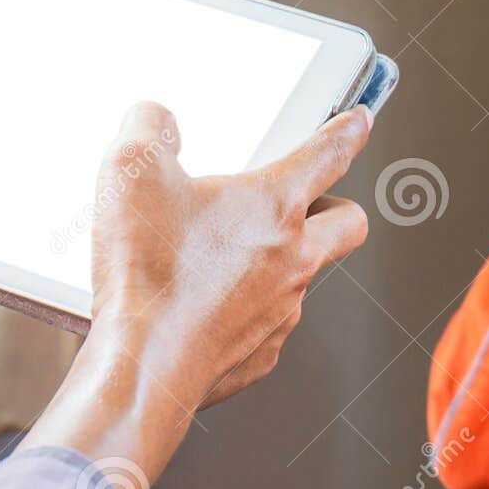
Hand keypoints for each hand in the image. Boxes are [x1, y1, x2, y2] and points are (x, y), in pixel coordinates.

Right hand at [92, 102, 373, 408]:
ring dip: (278, 262)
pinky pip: (267, 323)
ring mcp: (282, 311)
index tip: (359, 123)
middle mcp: (293, 258)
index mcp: (274, 205)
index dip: (347, 132)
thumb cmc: (146, 274)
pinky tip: (201, 306)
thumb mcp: (130, 172)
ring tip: (222, 257)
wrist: (141, 368)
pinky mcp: (262, 354)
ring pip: (303, 277)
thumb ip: (148, 128)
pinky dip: (244, 310)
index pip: (329, 155)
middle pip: (348, 224)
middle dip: (336, 207)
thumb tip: (155, 119)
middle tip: (303, 202)